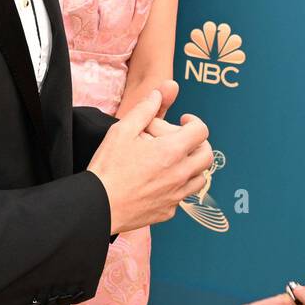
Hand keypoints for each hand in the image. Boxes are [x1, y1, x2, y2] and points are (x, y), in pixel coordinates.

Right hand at [87, 88, 213, 233]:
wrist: (97, 206)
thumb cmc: (108, 168)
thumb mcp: (122, 131)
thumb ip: (145, 110)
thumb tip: (158, 93)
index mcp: (171, 151)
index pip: (201, 131)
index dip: (194, 121)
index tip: (183, 121)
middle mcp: (180, 174)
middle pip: (207, 155)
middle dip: (198, 143)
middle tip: (182, 140)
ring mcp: (176, 195)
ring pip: (200, 178)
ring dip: (192, 166)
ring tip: (173, 160)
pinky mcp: (168, 211)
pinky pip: (183, 196)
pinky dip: (178, 186)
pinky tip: (160, 180)